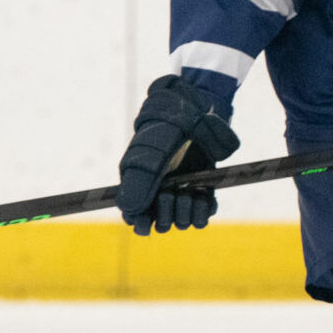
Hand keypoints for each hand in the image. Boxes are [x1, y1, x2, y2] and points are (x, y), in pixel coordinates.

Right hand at [117, 75, 241, 233]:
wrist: (199, 108)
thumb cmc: (168, 127)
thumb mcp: (151, 153)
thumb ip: (140, 181)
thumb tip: (128, 210)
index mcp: (141, 182)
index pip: (135, 217)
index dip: (139, 224)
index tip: (145, 224)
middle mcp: (161, 190)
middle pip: (160, 223)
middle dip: (164, 216)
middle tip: (169, 196)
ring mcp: (184, 190)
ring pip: (182, 222)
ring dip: (185, 214)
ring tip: (188, 194)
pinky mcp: (204, 188)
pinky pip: (203, 214)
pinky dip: (203, 211)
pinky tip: (202, 196)